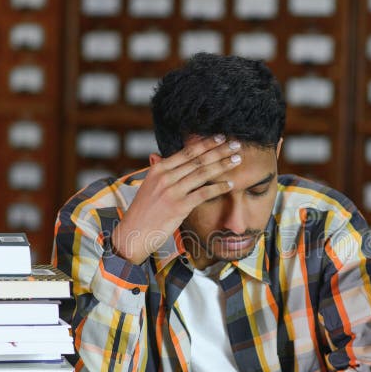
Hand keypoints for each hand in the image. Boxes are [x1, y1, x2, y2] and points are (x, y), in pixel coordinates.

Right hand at [111, 135, 240, 264]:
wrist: (133, 233)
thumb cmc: (143, 211)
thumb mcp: (148, 186)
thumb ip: (157, 171)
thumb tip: (156, 155)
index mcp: (158, 169)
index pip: (187, 152)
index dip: (206, 143)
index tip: (221, 138)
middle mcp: (165, 177)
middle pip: (198, 160)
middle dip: (220, 151)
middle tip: (236, 144)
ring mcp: (172, 192)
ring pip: (203, 173)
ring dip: (223, 165)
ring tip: (237, 160)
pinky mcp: (179, 207)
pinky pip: (203, 193)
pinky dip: (218, 187)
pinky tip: (230, 184)